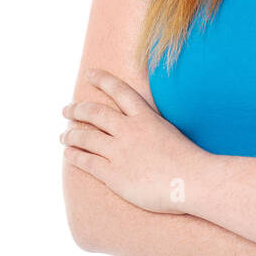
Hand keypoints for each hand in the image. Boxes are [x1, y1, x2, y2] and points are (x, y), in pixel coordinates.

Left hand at [60, 68, 208, 214]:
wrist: (192, 181)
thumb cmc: (190, 162)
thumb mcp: (172, 133)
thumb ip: (154, 127)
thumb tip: (145, 127)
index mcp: (146, 117)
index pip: (119, 91)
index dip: (102, 80)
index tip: (89, 74)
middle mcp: (129, 130)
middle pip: (95, 113)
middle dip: (77, 109)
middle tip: (66, 110)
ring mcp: (119, 151)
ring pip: (86, 137)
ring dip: (71, 134)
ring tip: (63, 135)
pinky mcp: (114, 173)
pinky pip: (87, 161)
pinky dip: (74, 155)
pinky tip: (68, 153)